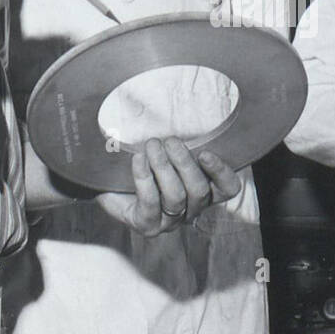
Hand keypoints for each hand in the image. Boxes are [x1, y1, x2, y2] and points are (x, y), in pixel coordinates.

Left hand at [96, 137, 242, 237]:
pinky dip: (144, 178)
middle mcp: (191, 209)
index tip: (206, 152)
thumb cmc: (143, 162)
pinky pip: (150, 203)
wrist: (106, 184)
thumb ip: (180, 139)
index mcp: (205, 190)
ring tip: (151, 145)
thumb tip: (188, 109)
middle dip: (184, 162)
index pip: (228, 188)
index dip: (221, 172)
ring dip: (163, 167)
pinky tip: (138, 159)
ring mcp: (170, 221)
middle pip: (199, 191)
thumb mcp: (166, 148)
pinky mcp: (147, 225)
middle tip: (169, 140)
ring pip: (176, 197)